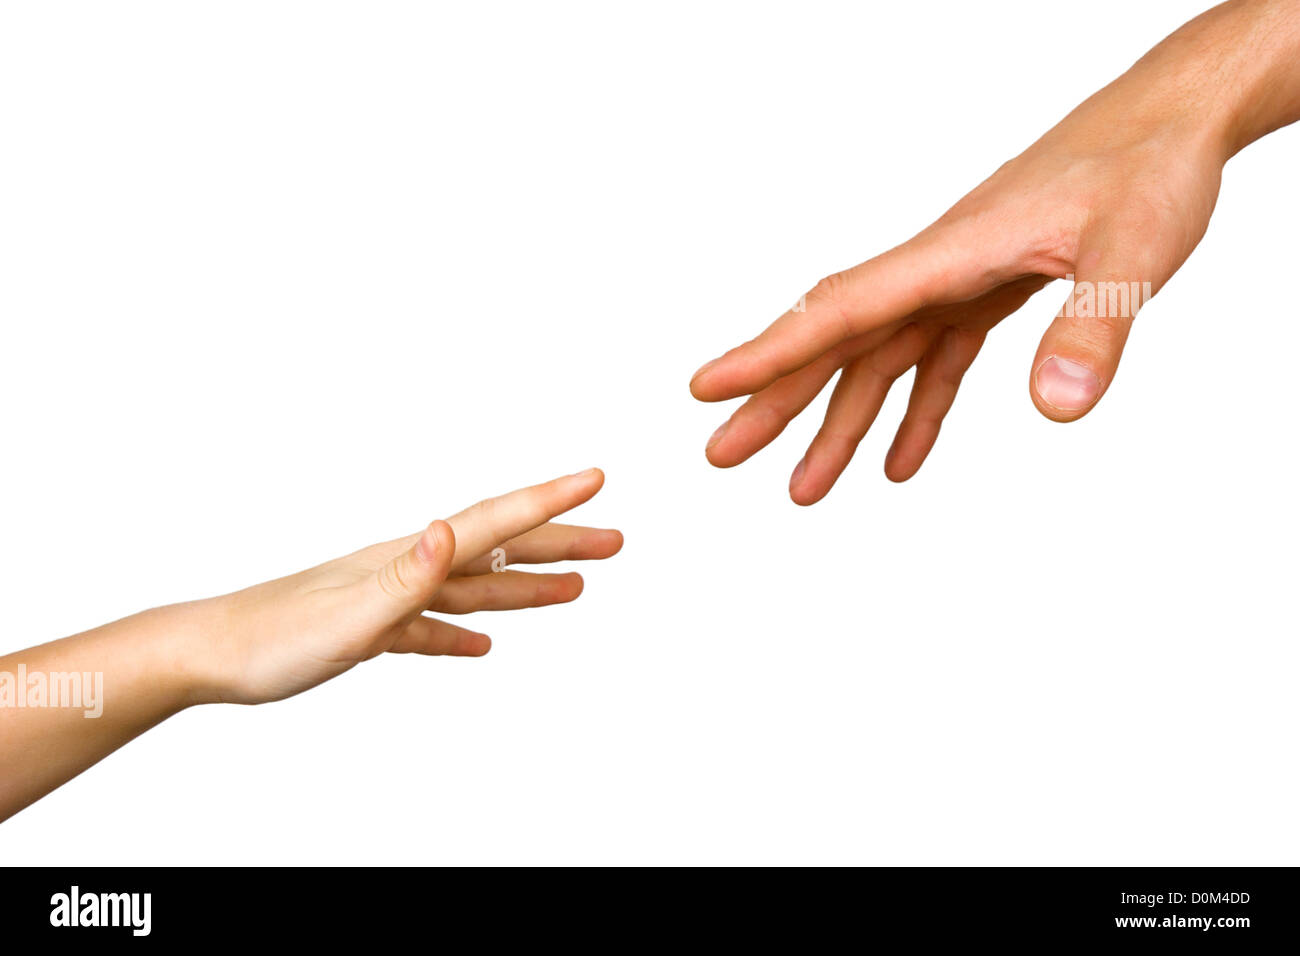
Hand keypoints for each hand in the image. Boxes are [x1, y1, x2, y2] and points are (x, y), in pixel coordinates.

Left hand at [191, 468, 621, 703]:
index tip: (597, 477)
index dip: (549, 501)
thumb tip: (448, 528)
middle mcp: (407, 566)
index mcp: (410, 556)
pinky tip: (482, 647)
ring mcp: (390, 597)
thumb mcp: (347, 614)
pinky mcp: (371, 629)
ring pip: (476, 585)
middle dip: (560, 541)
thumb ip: (404, 576)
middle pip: (499, 547)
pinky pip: (435, 627)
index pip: (493, 521)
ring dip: (528, 582)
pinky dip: (467, 633)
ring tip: (577, 586)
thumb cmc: (271, 638)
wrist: (207, 655)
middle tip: (615, 538)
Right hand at [690, 1, 1296, 502]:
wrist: (1173, 119)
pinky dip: (914, 411)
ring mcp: (957, 283)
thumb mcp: (1135, 249)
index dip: (772, 351)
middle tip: (721, 456)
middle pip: (839, 342)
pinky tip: (901, 461)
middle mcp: (937, 270)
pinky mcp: (986, 295)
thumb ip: (1094, 325)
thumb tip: (1057, 410)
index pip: (842, 308)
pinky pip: (934, 360)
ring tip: (804, 488)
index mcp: (949, 252)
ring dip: (838, 423)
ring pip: (878, 360)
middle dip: (777, 400)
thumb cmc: (1150, 164)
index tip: (707, 387)